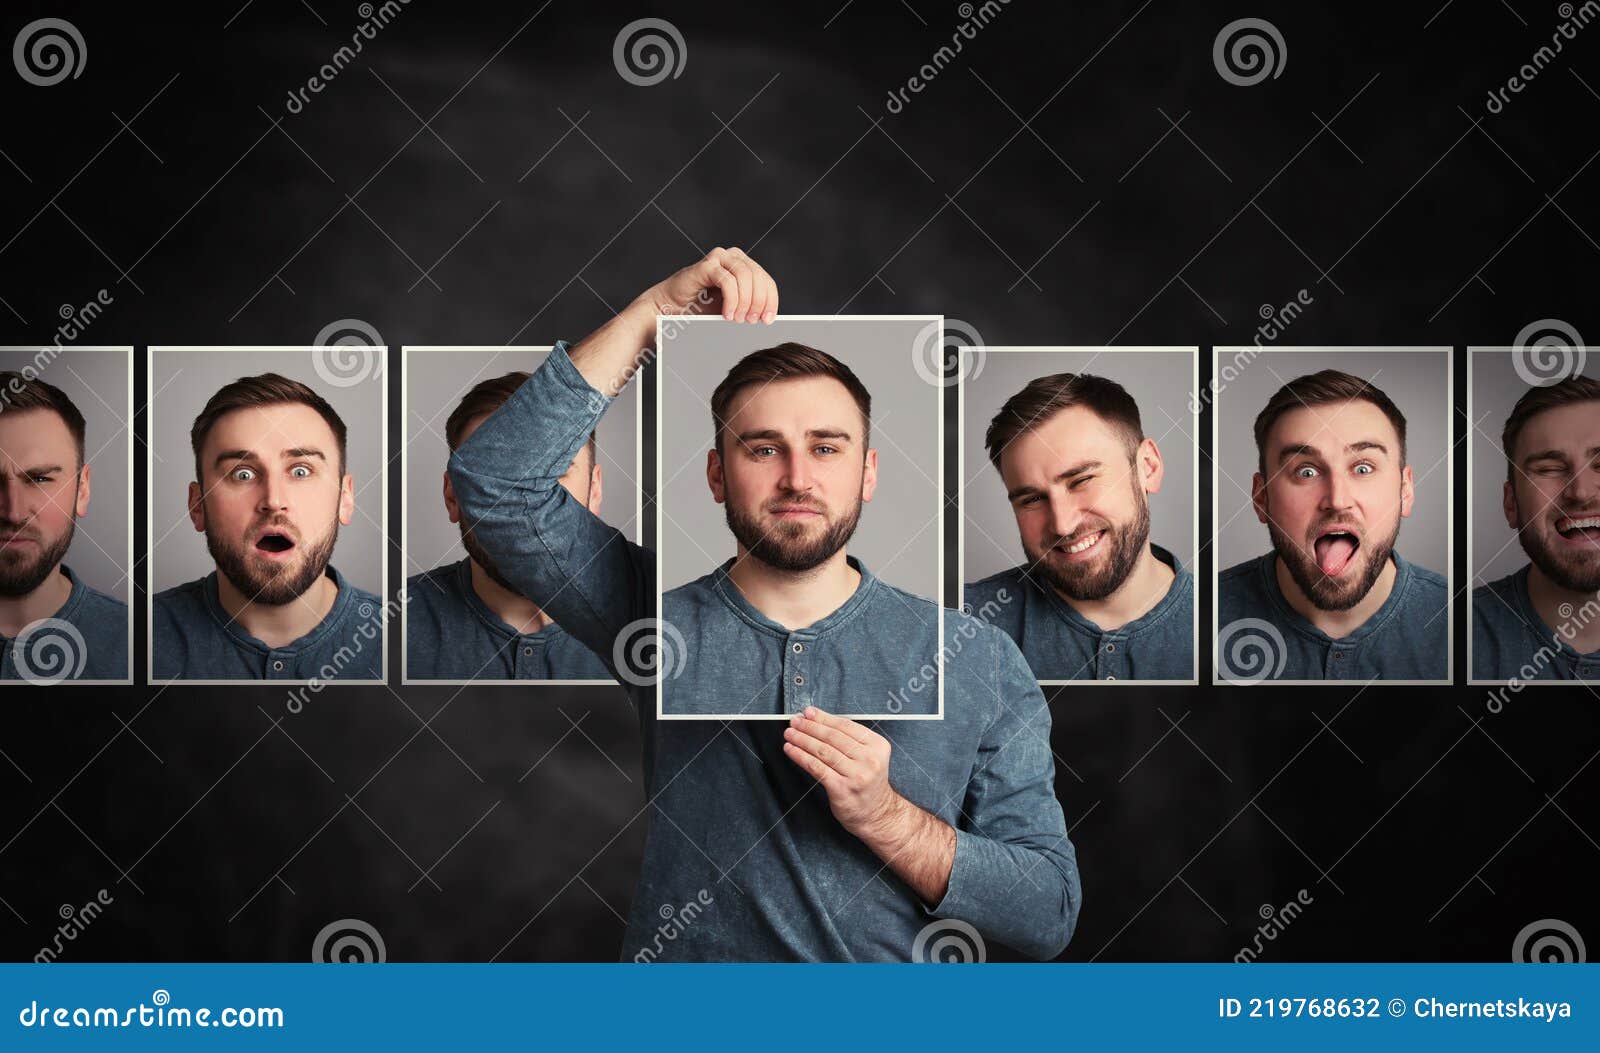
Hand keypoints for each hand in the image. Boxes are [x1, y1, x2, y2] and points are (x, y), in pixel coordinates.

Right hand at [633, 246, 778, 324]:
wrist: (671, 307)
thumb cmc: (700, 308)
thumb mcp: (733, 307)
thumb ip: (749, 306)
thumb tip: (768, 318)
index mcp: (744, 265)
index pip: (766, 280)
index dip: (770, 301)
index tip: (768, 320)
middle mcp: (733, 257)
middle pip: (758, 277)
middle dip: (758, 302)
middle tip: (751, 321)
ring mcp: (719, 258)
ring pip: (745, 276)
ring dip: (744, 301)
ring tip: (738, 319)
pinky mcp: (706, 265)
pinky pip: (727, 280)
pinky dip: (731, 299)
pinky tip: (727, 314)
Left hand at [783, 706, 901, 838]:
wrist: (876, 813)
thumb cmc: (867, 782)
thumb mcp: (869, 756)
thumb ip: (849, 739)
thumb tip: (817, 720)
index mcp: (878, 746)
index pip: (846, 726)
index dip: (824, 717)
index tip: (809, 713)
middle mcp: (870, 759)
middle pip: (833, 737)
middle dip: (810, 727)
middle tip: (795, 721)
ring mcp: (856, 775)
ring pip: (823, 751)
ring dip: (802, 740)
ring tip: (790, 734)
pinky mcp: (841, 789)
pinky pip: (817, 768)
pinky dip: (801, 756)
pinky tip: (791, 750)